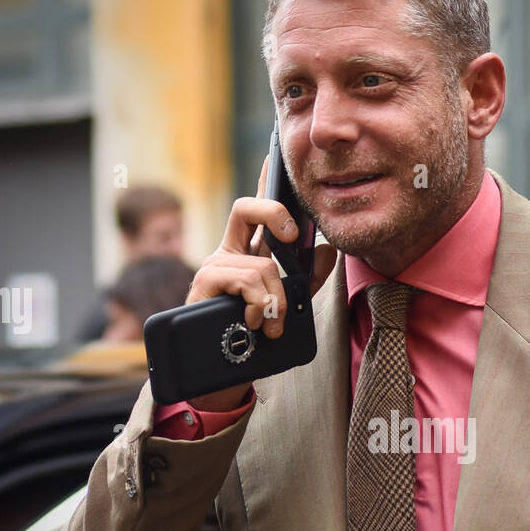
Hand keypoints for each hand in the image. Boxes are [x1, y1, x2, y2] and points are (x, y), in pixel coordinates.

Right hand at [187, 154, 336, 410]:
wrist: (222, 373)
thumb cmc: (254, 338)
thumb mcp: (289, 306)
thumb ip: (307, 277)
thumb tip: (325, 249)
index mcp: (246, 253)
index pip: (255, 210)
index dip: (264, 181)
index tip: (275, 157)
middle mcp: (227, 253)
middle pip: (244, 207)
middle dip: (274, 213)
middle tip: (293, 234)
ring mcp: (214, 267)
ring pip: (261, 263)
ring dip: (277, 298)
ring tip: (274, 325)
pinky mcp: (204, 284)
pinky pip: (246, 279)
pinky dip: (261, 302)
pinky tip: (258, 323)